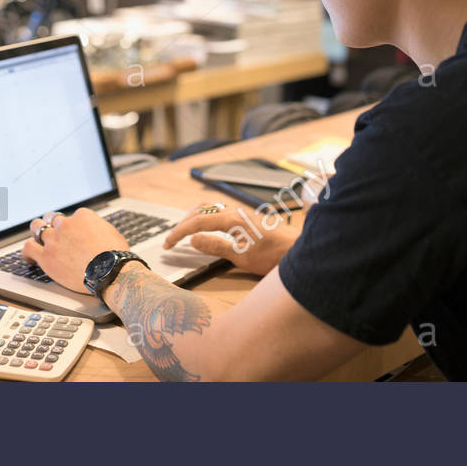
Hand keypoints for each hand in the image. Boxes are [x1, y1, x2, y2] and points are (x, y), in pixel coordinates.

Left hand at [21, 208, 129, 294]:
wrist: (110, 272)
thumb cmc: (115, 256)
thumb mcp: (111, 232)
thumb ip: (97, 227)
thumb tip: (95, 229)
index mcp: (82, 216)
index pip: (71, 216)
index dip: (71, 226)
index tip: (72, 234)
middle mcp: (65, 224)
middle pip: (52, 219)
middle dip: (52, 225)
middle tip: (53, 233)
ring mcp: (54, 240)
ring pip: (37, 228)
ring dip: (37, 232)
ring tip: (38, 239)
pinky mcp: (46, 256)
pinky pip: (28, 248)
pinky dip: (27, 252)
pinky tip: (29, 258)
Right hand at [162, 201, 300, 276]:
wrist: (299, 252)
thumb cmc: (273, 256)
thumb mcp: (241, 257)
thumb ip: (216, 246)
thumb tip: (193, 239)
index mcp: (231, 219)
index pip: (197, 222)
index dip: (179, 233)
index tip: (167, 244)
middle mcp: (235, 212)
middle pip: (201, 211)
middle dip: (183, 223)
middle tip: (172, 239)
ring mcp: (242, 214)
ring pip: (210, 209)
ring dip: (194, 219)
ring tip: (185, 232)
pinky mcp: (247, 219)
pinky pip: (219, 213)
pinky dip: (206, 219)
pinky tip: (208, 230)